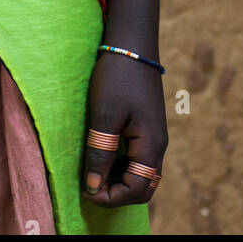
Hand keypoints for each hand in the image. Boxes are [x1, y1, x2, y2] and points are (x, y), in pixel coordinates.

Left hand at [81, 50, 166, 207]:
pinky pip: (135, 158)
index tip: (85, 190)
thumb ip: (100, 153)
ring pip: (139, 173)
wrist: (131, 44)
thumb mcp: (104, 116)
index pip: (137, 190)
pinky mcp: (145, 126)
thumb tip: (94, 188)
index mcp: (152, 146)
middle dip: (116, 192)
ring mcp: (153, 136)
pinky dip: (118, 164)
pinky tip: (98, 153)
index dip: (111, 197)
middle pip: (142, 187)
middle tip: (88, 184)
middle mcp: (157, 146)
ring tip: (90, 169)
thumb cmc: (117, 77)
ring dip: (116, 178)